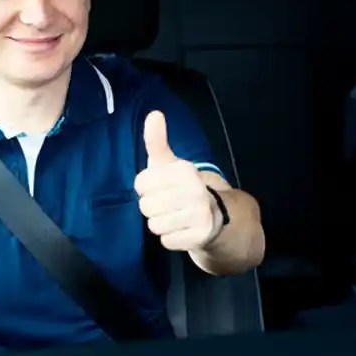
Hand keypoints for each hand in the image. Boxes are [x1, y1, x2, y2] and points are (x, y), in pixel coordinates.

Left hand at [135, 110, 221, 250]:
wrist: (214, 216)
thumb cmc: (182, 187)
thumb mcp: (169, 164)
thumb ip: (157, 141)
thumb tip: (154, 114)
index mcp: (185, 170)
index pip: (141, 185)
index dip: (147, 189)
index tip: (162, 188)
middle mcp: (195, 190)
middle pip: (146, 207)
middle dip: (153, 209)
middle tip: (169, 205)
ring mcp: (200, 213)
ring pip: (155, 225)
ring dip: (162, 224)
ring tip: (175, 218)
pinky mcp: (200, 235)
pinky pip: (166, 241)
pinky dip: (171, 238)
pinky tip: (182, 230)